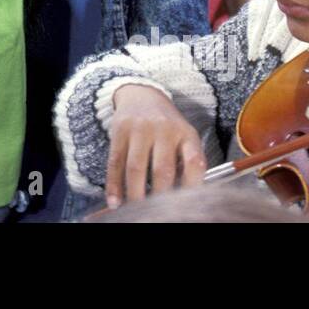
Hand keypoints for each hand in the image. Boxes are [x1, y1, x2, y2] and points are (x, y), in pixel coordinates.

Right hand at [106, 84, 205, 207]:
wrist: (141, 94)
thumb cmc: (166, 125)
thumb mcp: (183, 136)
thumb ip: (186, 163)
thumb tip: (183, 199)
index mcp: (186, 133)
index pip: (195, 162)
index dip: (192, 187)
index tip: (186, 206)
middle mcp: (164, 129)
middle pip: (163, 170)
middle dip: (160, 197)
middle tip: (158, 214)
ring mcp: (140, 128)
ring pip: (136, 168)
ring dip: (135, 194)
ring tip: (135, 211)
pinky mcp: (119, 130)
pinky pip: (115, 162)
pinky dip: (113, 185)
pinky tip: (114, 201)